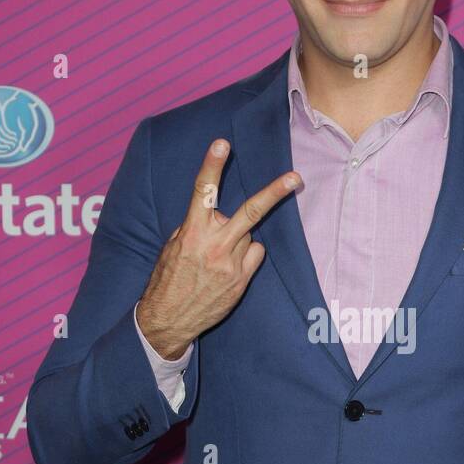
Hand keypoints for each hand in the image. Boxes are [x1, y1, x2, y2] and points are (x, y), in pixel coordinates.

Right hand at [136, 137, 300, 358]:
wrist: (168, 320)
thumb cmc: (167, 279)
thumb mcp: (171, 248)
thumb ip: (193, 227)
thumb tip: (213, 215)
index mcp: (191, 232)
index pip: (203, 192)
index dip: (212, 165)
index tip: (222, 144)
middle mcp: (214, 245)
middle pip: (251, 211)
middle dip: (274, 192)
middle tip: (295, 178)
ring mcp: (231, 264)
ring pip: (249, 233)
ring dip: (238, 236)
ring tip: (217, 256)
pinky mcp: (242, 280)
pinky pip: (255, 253)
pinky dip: (247, 254)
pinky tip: (229, 266)